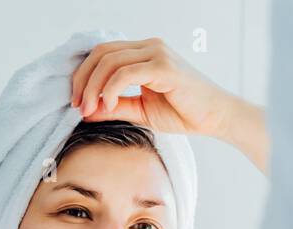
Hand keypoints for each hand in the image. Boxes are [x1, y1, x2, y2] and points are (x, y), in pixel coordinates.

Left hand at [70, 38, 268, 171]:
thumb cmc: (184, 112)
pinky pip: (125, 73)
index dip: (83, 76)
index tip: (77, 103)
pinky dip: (111, 90)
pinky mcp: (163, 67)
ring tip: (90, 110)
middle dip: (82, 81)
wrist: (216, 117)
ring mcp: (157, 53)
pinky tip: (109, 106)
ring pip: (109, 61)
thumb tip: (88, 111)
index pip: (102, 53)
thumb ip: (116, 107)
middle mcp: (149, 47)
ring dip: (93, 88)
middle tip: (78, 107)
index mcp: (144, 53)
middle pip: (101, 53)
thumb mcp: (141, 110)